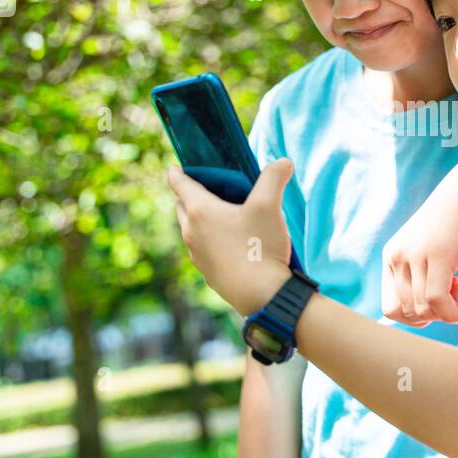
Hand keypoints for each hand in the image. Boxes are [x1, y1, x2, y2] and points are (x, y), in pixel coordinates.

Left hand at [168, 160, 293, 316]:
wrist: (262, 296)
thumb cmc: (260, 246)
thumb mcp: (270, 205)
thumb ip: (274, 177)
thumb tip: (283, 161)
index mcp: (200, 211)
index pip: (179, 185)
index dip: (177, 173)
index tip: (174, 168)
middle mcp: (192, 232)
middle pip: (181, 207)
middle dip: (189, 196)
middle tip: (206, 190)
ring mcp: (197, 255)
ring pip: (191, 230)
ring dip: (200, 221)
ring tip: (221, 217)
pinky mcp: (208, 273)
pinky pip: (203, 250)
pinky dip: (210, 241)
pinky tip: (230, 244)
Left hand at [381, 149, 457, 325]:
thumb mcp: (433, 250)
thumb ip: (422, 277)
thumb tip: (423, 315)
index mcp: (392, 255)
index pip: (390, 308)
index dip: (416, 317)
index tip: (439, 303)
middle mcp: (397, 255)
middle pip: (406, 312)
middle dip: (434, 316)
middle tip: (456, 296)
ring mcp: (416, 254)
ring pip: (423, 309)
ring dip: (448, 313)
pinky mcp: (438, 253)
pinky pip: (437, 301)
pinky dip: (454, 314)